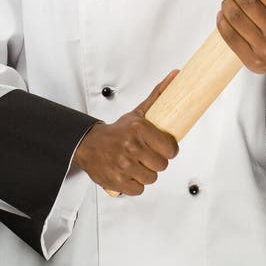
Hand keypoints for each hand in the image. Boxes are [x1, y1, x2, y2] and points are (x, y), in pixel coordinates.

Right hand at [73, 71, 178, 195]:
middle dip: (156, 161)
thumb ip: (159, 95)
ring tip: (137, 163)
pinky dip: (135, 184)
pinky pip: (138, 190)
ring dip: (146, 173)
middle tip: (147, 155)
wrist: (89, 144)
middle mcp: (131, 147)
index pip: (171, 149)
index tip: (164, 148)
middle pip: (162, 165)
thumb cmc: (117, 130)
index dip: (169, 150)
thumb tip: (177, 75)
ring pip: (151, 178)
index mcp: (139, 129)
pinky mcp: (117, 181)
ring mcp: (124, 166)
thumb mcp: (138, 113)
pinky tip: (129, 174)